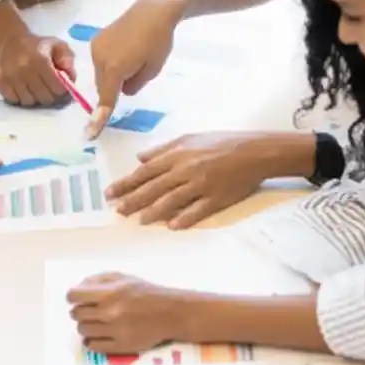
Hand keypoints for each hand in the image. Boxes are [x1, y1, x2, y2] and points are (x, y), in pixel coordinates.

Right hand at [0, 30, 75, 106]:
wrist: (5, 38)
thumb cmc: (35, 44)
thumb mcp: (56, 45)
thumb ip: (67, 60)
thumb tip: (70, 78)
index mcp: (40, 60)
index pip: (57, 88)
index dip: (62, 90)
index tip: (60, 87)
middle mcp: (24, 69)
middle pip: (44, 97)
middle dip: (50, 96)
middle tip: (48, 90)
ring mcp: (9, 77)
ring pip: (29, 101)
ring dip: (34, 98)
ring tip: (34, 88)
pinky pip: (14, 100)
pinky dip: (20, 97)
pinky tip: (22, 88)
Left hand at [67, 272, 185, 354]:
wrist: (170, 313)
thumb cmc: (145, 293)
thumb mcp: (122, 277)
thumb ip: (97, 280)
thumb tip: (78, 288)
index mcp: (109, 293)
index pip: (74, 296)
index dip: (73, 297)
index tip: (77, 299)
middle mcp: (109, 312)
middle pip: (76, 314)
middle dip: (80, 311)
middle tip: (90, 311)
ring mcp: (115, 331)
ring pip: (82, 330)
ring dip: (86, 325)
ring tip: (96, 322)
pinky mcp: (121, 346)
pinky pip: (93, 346)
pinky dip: (91, 340)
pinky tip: (98, 334)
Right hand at [87, 0, 184, 137]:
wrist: (154, 10)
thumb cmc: (159, 41)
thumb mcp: (152, 70)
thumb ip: (134, 86)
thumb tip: (121, 89)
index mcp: (115, 69)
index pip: (106, 99)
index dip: (99, 119)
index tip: (90, 134)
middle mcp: (99, 59)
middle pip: (103, 86)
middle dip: (115, 88)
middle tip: (138, 71)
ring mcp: (96, 48)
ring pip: (101, 74)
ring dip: (113, 75)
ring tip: (134, 57)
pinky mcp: (96, 40)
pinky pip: (100, 62)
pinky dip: (110, 64)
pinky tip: (125, 50)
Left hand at [107, 134, 282, 228]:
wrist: (254, 151)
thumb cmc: (220, 142)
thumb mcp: (188, 138)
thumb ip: (162, 149)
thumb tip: (140, 158)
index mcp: (176, 155)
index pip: (145, 172)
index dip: (126, 183)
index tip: (110, 192)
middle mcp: (185, 170)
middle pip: (153, 189)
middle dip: (132, 200)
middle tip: (118, 210)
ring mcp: (201, 185)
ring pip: (171, 201)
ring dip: (153, 212)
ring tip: (139, 220)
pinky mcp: (217, 198)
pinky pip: (197, 211)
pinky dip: (184, 219)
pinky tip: (172, 226)